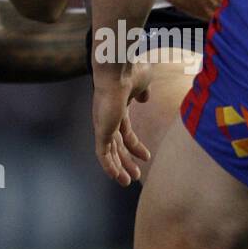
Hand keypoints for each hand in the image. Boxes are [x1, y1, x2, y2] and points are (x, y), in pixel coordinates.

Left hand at [92, 62, 151, 185]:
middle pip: (117, 145)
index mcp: (118, 108)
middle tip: (136, 176)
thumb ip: (143, 92)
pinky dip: (108, 166)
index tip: (147, 157)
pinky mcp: (100, 129)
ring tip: (128, 181)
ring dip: (119, 167)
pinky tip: (116, 177)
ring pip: (110, 152)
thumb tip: (144, 98)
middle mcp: (108, 117)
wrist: (118, 67)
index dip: (135, 146)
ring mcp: (103, 124)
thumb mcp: (143, 82)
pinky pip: (102, 153)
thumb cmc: (131, 70)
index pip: (125, 132)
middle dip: (126, 161)